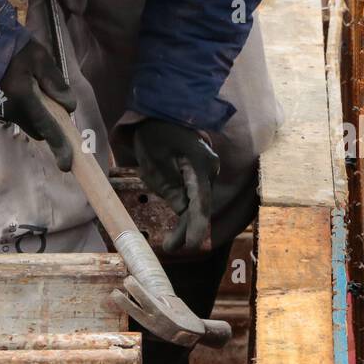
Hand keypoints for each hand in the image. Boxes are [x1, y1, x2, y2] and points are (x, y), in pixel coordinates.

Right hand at [0, 39, 76, 170]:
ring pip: (25, 119)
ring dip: (34, 110)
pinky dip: (22, 103)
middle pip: (36, 127)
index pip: (47, 127)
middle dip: (48, 123)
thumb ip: (54, 82)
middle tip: (55, 100)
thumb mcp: (37, 56)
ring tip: (32, 81)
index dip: (59, 146)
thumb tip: (69, 107)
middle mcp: (9, 109)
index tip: (67, 165)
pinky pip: (14, 111)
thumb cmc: (6, 45)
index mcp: (23, 97)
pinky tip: (18, 82)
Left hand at [133, 119, 218, 254]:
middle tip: (170, 248)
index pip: (201, 201)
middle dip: (189, 230)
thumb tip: (182, 208)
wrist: (162, 116)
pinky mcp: (194, 182)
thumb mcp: (155, 158)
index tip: (193, 244)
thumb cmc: (156, 134)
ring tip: (169, 245)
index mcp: (200, 166)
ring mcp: (203, 178)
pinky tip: (172, 237)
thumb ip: (169, 183)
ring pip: (197, 208)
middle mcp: (207, 174)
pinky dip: (184, 219)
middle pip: (201, 207)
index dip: (198, 224)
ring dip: (185, 227)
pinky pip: (191, 204)